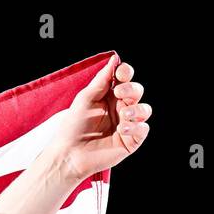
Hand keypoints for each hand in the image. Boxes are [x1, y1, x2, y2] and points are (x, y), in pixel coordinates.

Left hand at [51, 54, 150, 181]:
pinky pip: (143, 129)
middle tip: (119, 93)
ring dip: (137, 109)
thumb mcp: (85, 99)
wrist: (68, 154)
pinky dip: (135, 127)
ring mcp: (126, 124)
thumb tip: (114, 59)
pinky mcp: (130, 141)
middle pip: (136, 92)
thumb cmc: (72, 127)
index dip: (126, 74)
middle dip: (132, 89)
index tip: (121, 72)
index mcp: (109, 97)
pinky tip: (122, 129)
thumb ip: (101, 80)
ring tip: (123, 114)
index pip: (124, 80)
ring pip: (144, 109)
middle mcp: (119, 108)